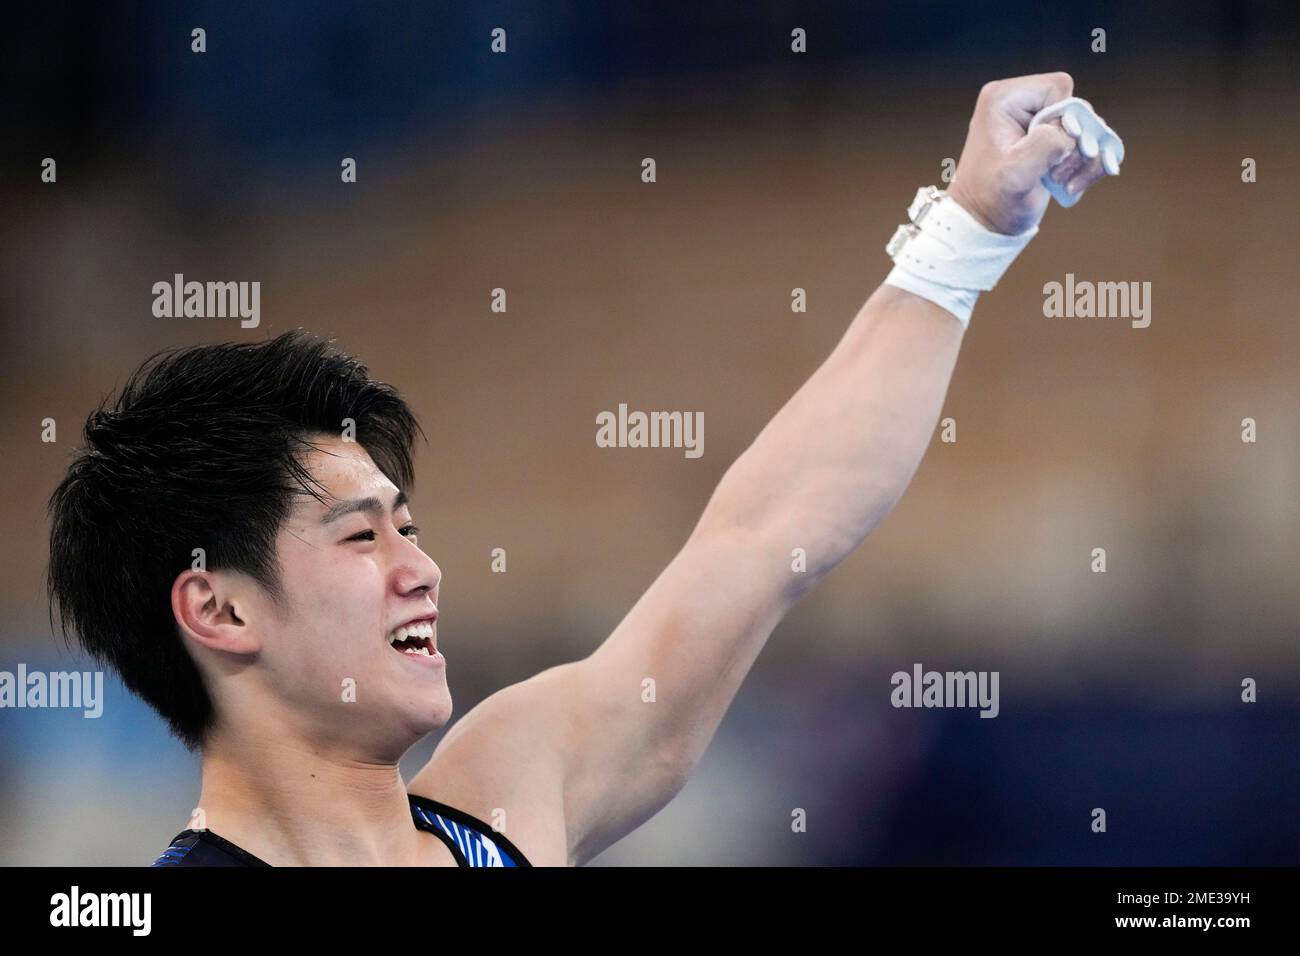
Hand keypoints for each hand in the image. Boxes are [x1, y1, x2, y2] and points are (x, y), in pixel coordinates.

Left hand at [947, 72, 1111, 235]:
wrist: (984, 224)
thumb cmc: (990, 199)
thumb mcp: (1015, 173)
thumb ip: (1046, 145)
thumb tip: (1074, 133)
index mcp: (1004, 99)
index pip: (1058, 87)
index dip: (1064, 119)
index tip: (1048, 152)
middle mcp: (1021, 104)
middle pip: (1077, 108)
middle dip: (1075, 145)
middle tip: (1055, 175)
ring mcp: (1038, 123)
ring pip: (1088, 128)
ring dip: (1083, 160)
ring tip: (1059, 183)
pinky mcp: (1050, 142)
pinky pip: (1088, 144)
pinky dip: (1087, 167)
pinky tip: (1071, 187)